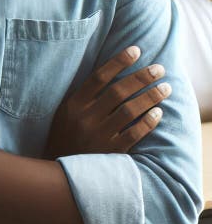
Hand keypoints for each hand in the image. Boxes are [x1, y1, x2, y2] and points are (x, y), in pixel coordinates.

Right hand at [45, 45, 167, 159]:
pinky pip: (133, 134)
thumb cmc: (64, 137)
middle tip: (159, 68)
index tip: (136, 50)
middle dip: (141, 77)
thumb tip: (109, 74)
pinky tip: (158, 112)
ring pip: (130, 110)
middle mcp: (86, 117)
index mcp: (73, 105)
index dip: (118, 62)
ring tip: (165, 87)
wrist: (57, 173)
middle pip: (118, 91)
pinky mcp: (109, 152)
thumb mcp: (65, 113)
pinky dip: (147, 122)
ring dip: (150, 96)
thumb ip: (83, 96)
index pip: (98, 77)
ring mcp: (98, 135)